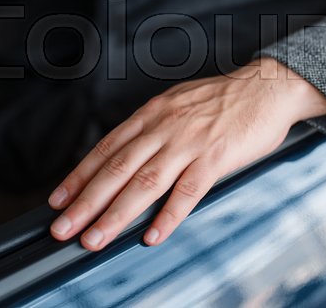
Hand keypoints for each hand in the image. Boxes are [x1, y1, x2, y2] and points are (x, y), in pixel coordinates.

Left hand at [48, 57, 325, 250]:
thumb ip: (153, 126)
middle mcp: (165, 128)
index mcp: (153, 114)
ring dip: (116, 215)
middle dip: (85, 203)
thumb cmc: (225, 98)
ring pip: (144, 183)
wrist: (267, 87)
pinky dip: (168, 216)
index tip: (58, 199)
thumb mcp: (178, 102)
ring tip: (95, 238)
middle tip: (63, 228)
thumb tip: (127, 153)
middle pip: (117, 170)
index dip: (79, 176)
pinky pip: (187, 192)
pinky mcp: (215, 157)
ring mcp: (189, 143)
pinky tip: (152, 235)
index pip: (106, 148)